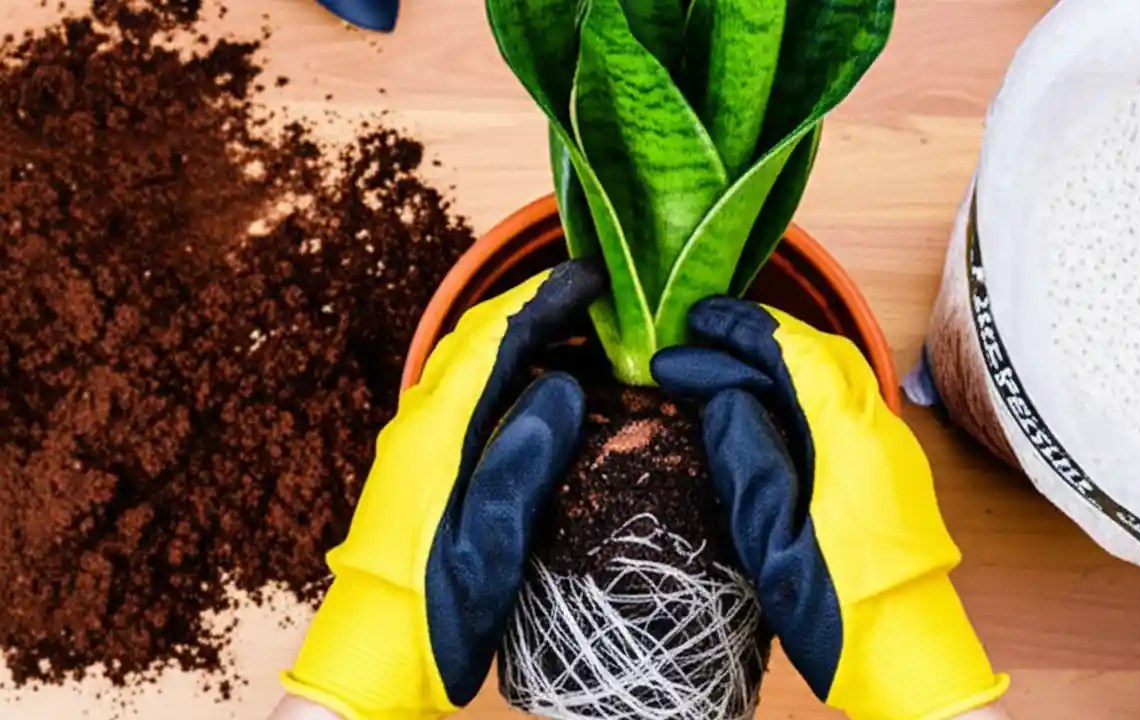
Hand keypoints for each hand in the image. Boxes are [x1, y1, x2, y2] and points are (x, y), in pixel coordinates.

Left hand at [281, 261, 604, 719]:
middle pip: (478, 337)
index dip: (543, 298)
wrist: (377, 652)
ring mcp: (417, 440)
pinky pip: (469, 393)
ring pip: (472, 362)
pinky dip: (510, 371)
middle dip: (535, 305)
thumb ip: (523, 458)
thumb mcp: (490, 538)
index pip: (492, 337)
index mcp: (436, 430)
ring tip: (583, 332)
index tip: (592, 275)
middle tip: (596, 294)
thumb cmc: (434, 604)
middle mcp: (420, 422)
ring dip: (523, 335)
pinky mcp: (423, 463)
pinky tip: (544, 387)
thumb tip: (565, 383)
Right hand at [652, 298, 1008, 719]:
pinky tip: (765, 401)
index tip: (693, 328)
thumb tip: (728, 394)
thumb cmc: (839, 609)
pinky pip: (845, 402)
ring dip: (782, 356)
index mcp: (852, 441)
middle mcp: (881, 430)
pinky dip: (801, 384)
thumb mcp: (774, 540)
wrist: (908, 655)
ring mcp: (891, 448)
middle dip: (760, 333)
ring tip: (725, 358)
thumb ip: (750, 459)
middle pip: (823, 351)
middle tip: (702, 333)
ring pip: (837, 373)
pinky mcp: (889, 469)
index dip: (743, 331)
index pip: (798, 354)